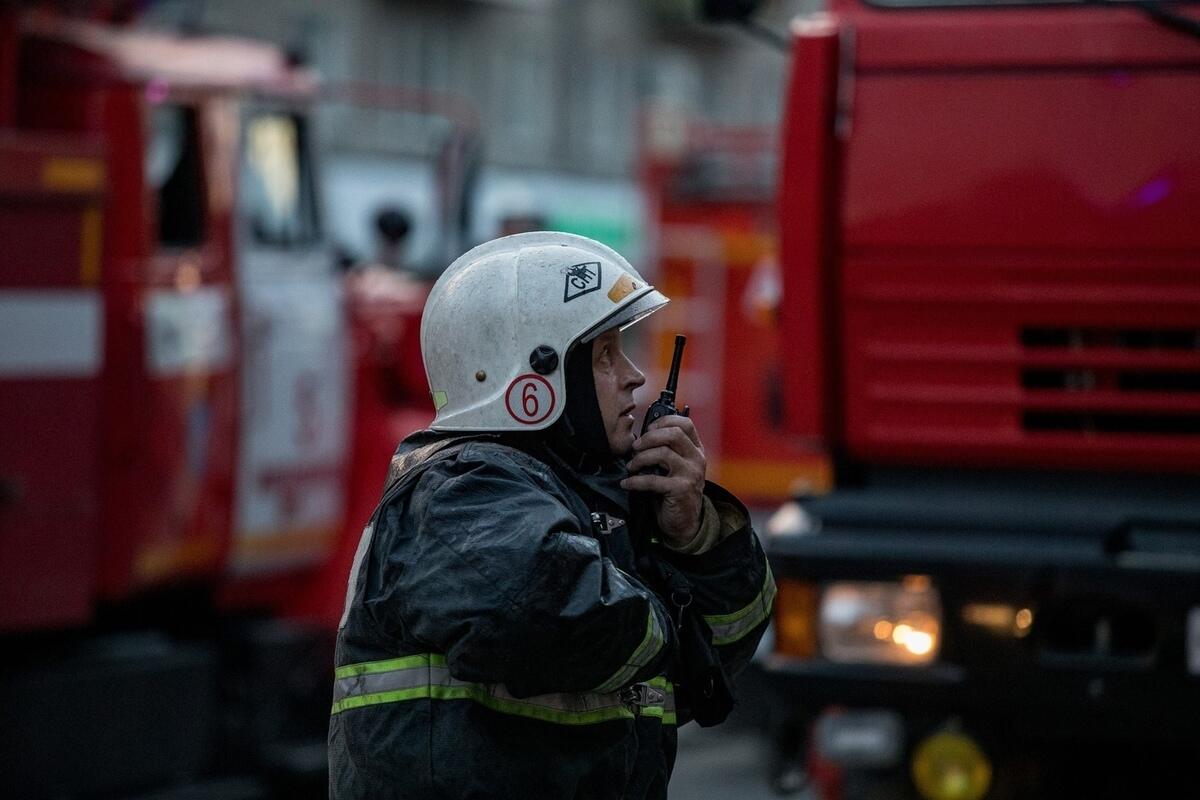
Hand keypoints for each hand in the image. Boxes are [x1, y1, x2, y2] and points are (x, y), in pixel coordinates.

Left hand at [620, 415, 705, 547]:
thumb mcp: (676, 468)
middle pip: (674, 434)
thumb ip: (667, 451)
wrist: (685, 522)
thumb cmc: (675, 492)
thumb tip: (641, 438)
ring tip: (631, 467)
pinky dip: (635, 481)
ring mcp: (690, 474)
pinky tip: (627, 483)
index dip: (664, 422)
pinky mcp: (680, 489)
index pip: (685, 424)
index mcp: (696, 450)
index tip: (647, 429)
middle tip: (635, 448)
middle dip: (649, 438)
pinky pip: (653, 479)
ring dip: (640, 459)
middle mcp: (696, 459)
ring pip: (663, 453)